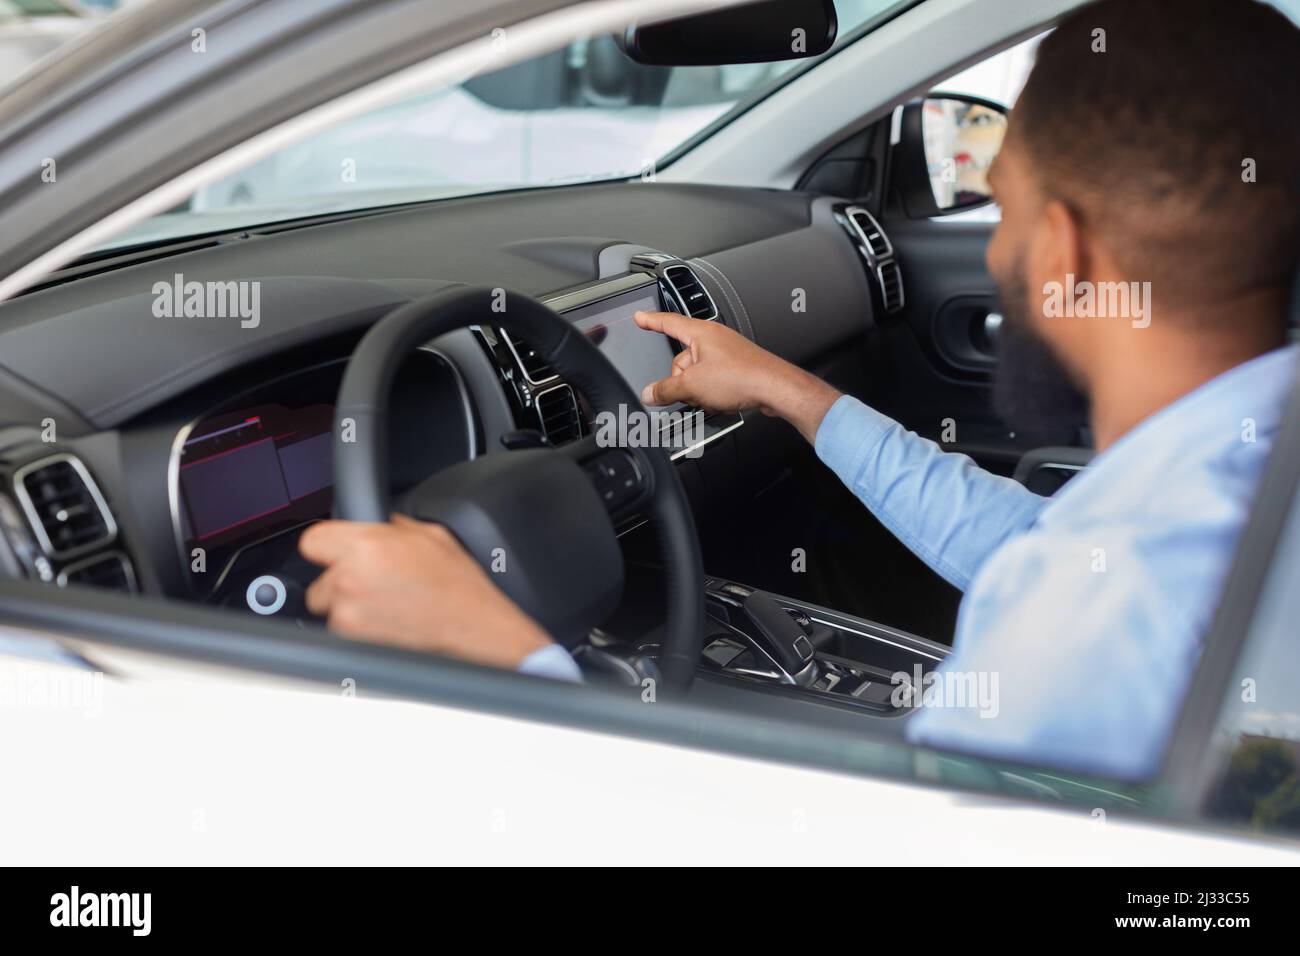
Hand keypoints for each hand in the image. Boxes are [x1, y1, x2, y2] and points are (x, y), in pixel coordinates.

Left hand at [299, 515, 553, 669]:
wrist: (472, 626)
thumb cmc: (458, 585)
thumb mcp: (431, 536)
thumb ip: (393, 527)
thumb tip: (377, 524)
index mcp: (368, 546)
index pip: (313, 540)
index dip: (326, 548)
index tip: (335, 555)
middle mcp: (352, 577)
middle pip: (318, 579)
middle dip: (339, 581)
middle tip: (371, 584)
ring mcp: (349, 612)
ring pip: (328, 607)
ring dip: (348, 607)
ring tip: (385, 605)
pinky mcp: (353, 639)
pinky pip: (341, 630)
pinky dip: (358, 629)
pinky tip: (387, 622)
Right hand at [634, 310, 842, 442]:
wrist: (774, 389)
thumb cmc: (743, 377)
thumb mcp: (693, 385)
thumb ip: (667, 390)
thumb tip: (650, 393)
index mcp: (701, 333)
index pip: (668, 322)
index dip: (651, 320)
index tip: (640, 317)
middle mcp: (713, 339)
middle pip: (681, 361)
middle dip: (682, 381)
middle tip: (692, 392)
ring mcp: (725, 354)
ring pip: (696, 375)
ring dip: (698, 391)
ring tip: (712, 398)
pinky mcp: (735, 368)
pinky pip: (712, 381)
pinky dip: (712, 393)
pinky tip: (721, 401)